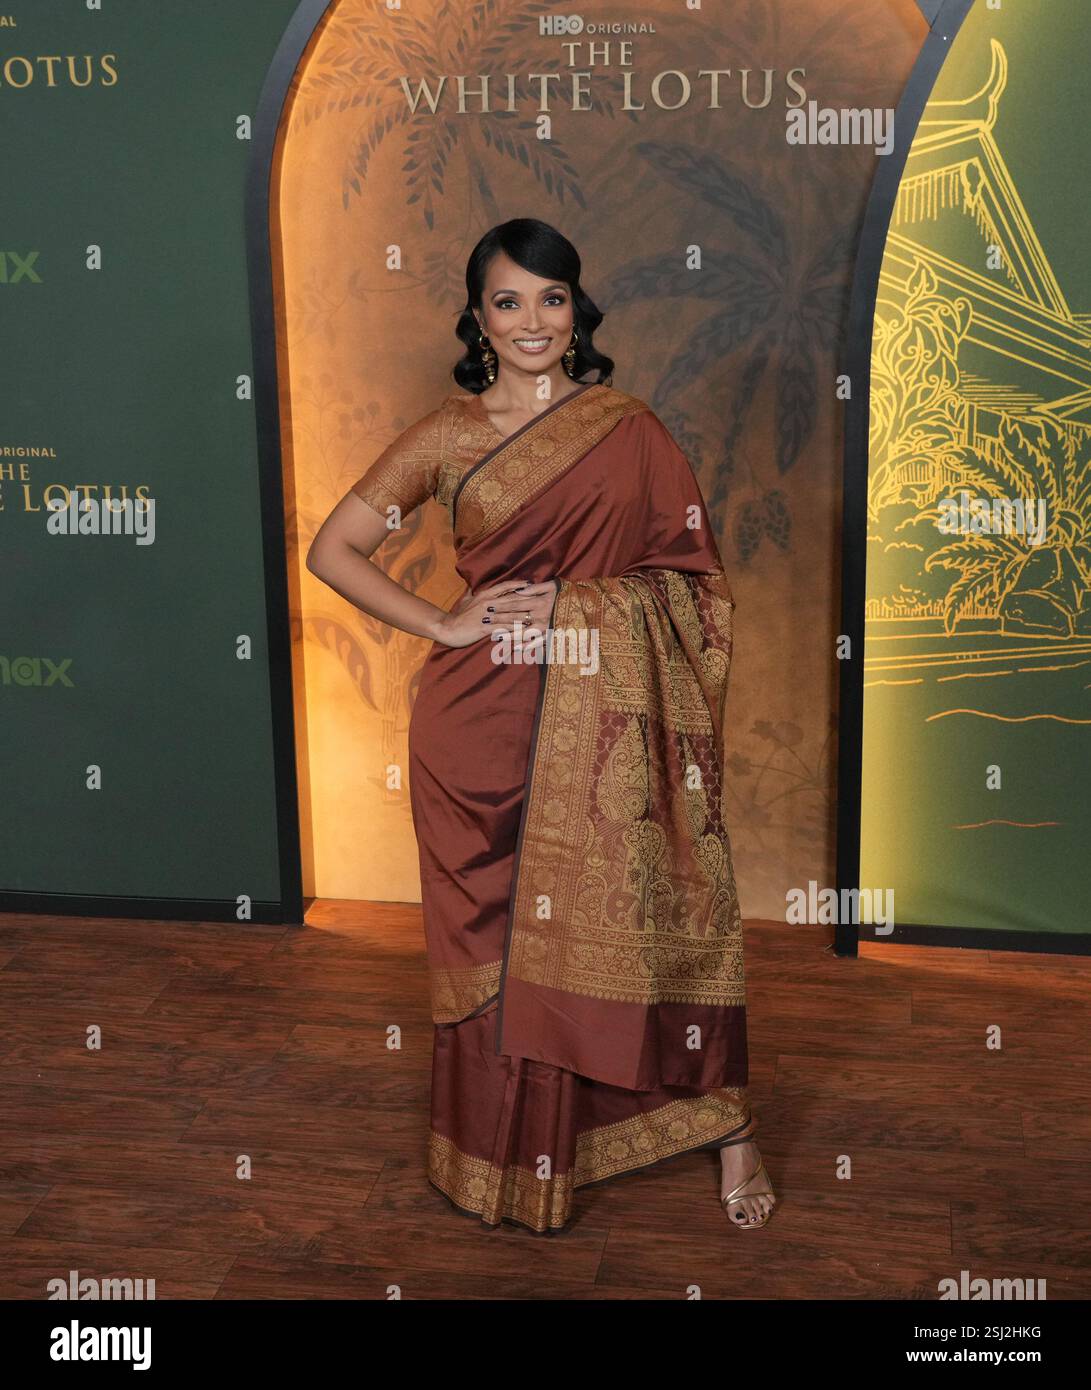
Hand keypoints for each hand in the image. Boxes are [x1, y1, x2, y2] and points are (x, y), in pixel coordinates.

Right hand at [434, 578, 557, 648]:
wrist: (447, 628)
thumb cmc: (456, 615)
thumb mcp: (464, 600)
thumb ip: (470, 593)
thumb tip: (471, 587)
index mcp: (484, 595)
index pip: (503, 587)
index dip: (517, 585)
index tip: (529, 583)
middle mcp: (487, 603)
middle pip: (511, 600)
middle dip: (526, 600)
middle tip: (539, 600)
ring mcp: (487, 616)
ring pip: (509, 615)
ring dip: (523, 616)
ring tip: (536, 617)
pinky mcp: (485, 628)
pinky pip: (503, 629)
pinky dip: (513, 630)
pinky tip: (522, 632)